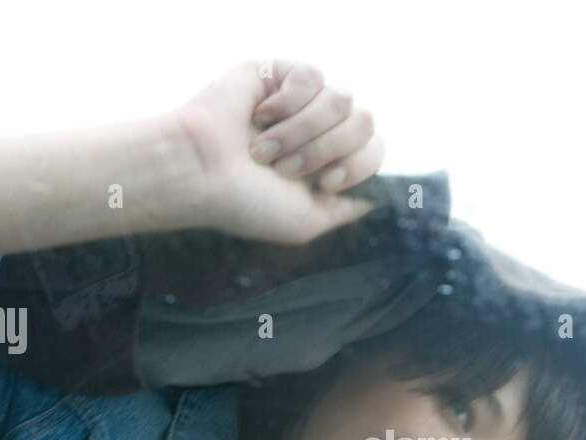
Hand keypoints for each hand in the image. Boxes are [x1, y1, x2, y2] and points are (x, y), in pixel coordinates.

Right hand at [170, 60, 385, 244]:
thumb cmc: (247, 204)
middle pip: (365, 122)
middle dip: (327, 149)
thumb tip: (384, 196)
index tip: (323, 183)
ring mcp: (302, 99)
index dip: (357, 166)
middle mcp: (320, 128)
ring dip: (302, 131)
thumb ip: (350, 208)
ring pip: (341, 98)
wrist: (200, 173)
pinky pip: (312, 76)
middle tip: (286, 168)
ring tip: (266, 149)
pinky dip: (287, 104)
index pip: (377, 150)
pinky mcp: (280, 72)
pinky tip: (261, 116)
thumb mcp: (309, 221)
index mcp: (330, 162)